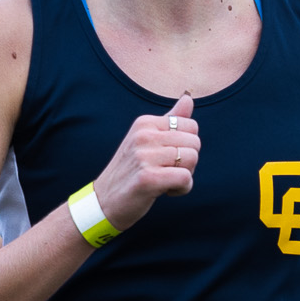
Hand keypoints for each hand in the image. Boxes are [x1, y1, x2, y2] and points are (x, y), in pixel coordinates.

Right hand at [89, 93, 199, 230]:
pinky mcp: (148, 178)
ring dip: (185, 177)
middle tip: (167, 172)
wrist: (104, 202)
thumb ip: (170, 120)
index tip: (168, 159)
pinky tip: (166, 192)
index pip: (191, 126)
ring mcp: (144, 156)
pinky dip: (182, 189)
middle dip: (188, 162)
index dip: (186, 146)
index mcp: (144, 123)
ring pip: (192, 159)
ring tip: (165, 182)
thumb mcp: (146, 141)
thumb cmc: (130, 172)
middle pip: (194, 143)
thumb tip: (188, 98)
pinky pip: (185, 178)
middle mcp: (143, 136)